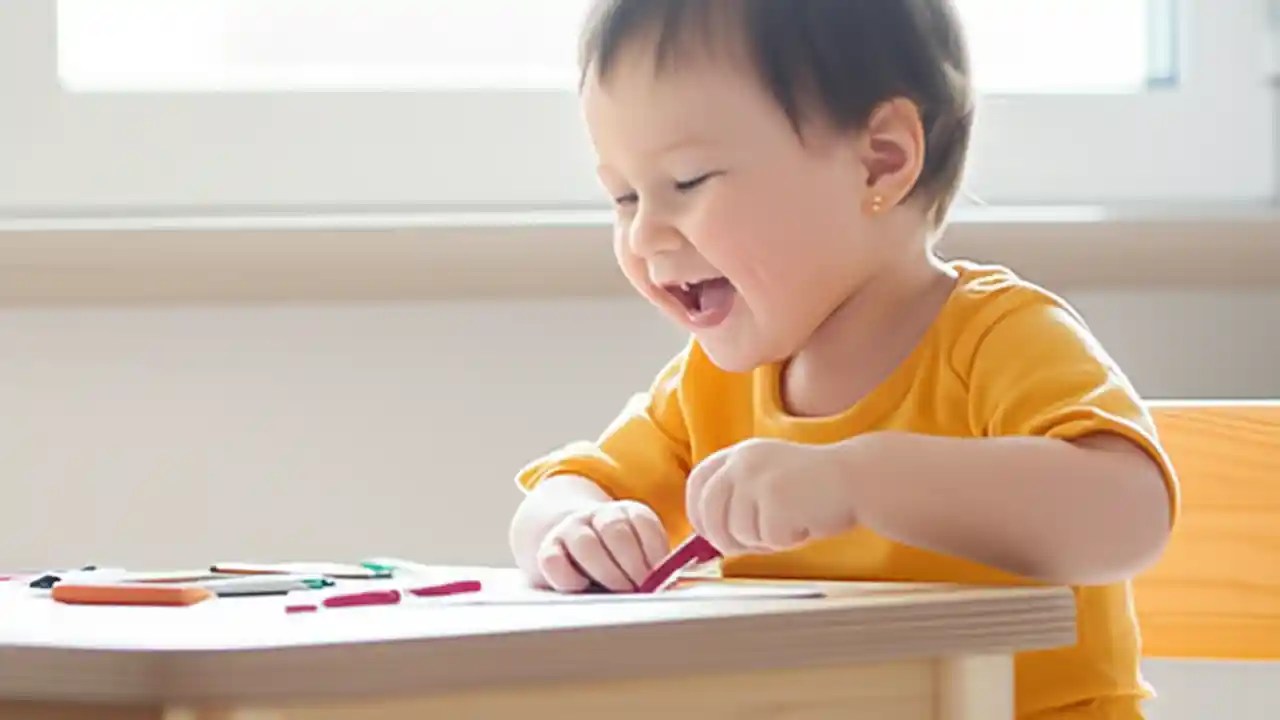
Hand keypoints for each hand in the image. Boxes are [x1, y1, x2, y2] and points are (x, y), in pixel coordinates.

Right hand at [535, 500, 669, 592]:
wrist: (569, 547)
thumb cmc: (614, 562)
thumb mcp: (638, 556)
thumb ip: (651, 567)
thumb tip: (665, 587)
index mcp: (627, 513)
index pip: (643, 522)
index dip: (654, 551)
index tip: (660, 575)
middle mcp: (597, 516)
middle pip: (615, 531)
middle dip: (632, 564)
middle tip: (640, 588)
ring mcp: (569, 530)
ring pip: (586, 544)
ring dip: (606, 572)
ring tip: (619, 591)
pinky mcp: (547, 550)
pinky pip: (555, 560)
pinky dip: (570, 578)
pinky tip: (583, 588)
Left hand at [686, 438, 860, 555]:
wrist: (856, 477)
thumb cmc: (814, 488)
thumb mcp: (767, 479)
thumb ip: (738, 498)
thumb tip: (709, 536)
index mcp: (740, 454)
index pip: (697, 483)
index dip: (696, 512)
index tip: (707, 533)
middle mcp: (744, 462)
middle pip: (710, 513)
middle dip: (724, 539)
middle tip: (751, 546)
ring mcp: (758, 479)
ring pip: (739, 532)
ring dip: (764, 540)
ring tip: (791, 525)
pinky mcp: (776, 499)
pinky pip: (767, 539)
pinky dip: (786, 541)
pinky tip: (804, 524)